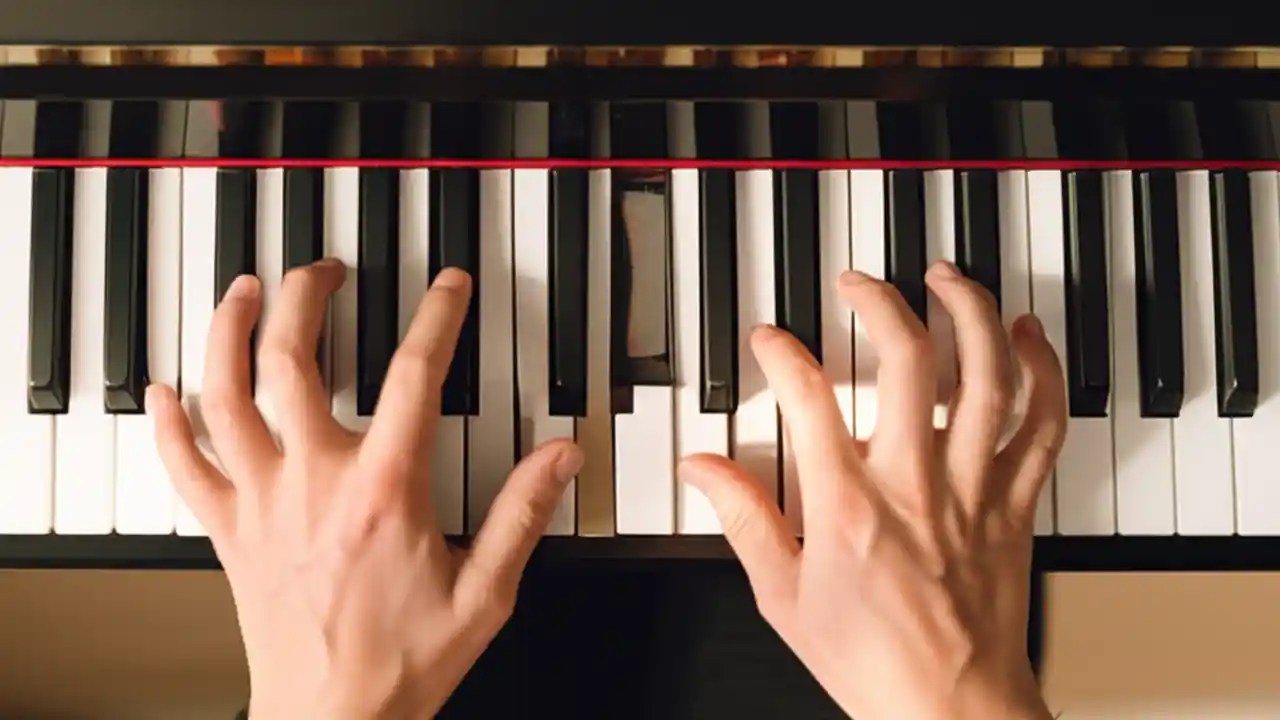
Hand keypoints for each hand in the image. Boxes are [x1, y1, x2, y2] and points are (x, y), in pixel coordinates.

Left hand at [146, 262, 581, 718]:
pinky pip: (185, 468)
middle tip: (325, 270)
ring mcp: (261, 503)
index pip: (413, 376)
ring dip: (230, 333)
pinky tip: (164, 389)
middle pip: (293, 362)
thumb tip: (561, 455)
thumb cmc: (401, 663)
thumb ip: (524, 515)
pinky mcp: (228, 532)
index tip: (449, 288)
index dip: (436, 318)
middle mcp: (313, 483)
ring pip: (226, 396)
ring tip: (245, 292)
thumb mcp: (486, 592)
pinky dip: (168, 424)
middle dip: (307, 299)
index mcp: (382, 491)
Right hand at [680, 261, 1063, 719]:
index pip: (807, 399)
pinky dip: (1040, 372)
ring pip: (984, 377)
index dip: (783, 353)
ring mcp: (972, 489)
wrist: (953, 708)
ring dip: (966, 313)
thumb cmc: (873, 661)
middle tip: (859, 282)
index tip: (772, 339)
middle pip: (906, 361)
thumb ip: (743, 518)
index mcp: (848, 506)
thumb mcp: (782, 594)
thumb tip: (701, 469)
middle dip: (879, 303)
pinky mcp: (1015, 503)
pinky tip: (1023, 336)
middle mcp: (914, 484)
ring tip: (944, 278)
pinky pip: (1041, 425)